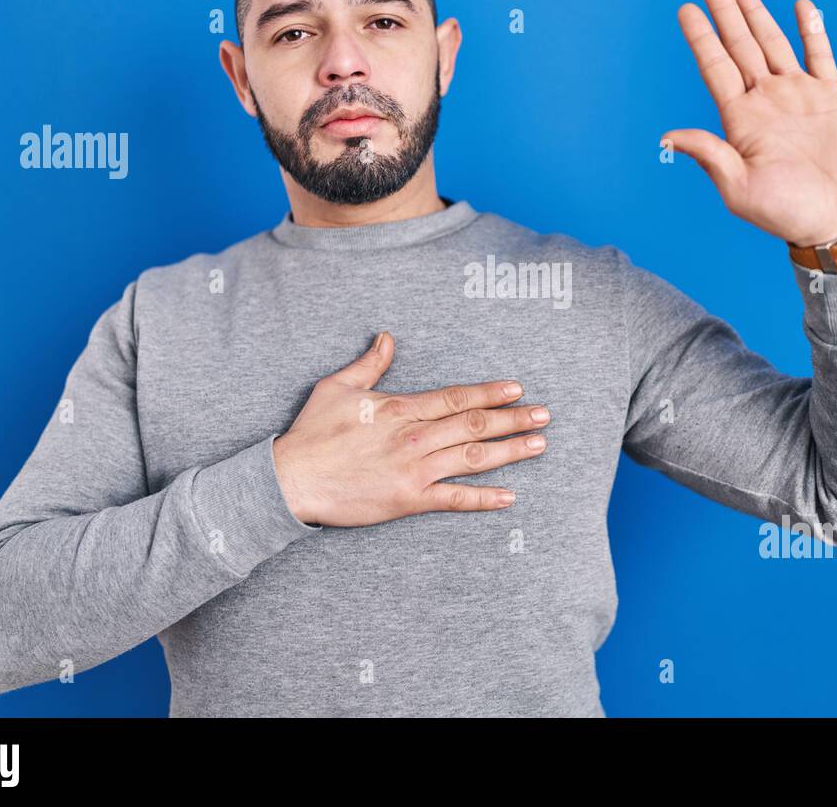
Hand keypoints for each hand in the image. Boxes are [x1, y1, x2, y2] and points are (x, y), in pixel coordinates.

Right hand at [271, 331, 549, 526]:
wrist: (292, 479)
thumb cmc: (312, 433)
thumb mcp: (337, 387)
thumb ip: (369, 363)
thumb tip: (387, 337)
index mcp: (402, 408)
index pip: (457, 397)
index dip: (490, 393)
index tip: (516, 388)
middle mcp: (415, 437)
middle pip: (475, 425)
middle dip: (513, 419)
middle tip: (545, 415)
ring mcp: (415, 469)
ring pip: (473, 458)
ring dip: (510, 452)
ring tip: (539, 445)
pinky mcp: (409, 498)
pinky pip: (454, 498)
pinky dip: (483, 498)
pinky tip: (510, 496)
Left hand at [661, 0, 836, 246]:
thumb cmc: (787, 213)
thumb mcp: (739, 188)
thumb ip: (709, 154)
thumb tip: (667, 137)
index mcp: (741, 120)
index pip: (715, 67)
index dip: (701, 37)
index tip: (686, 8)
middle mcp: (766, 101)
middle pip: (739, 45)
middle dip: (724, 10)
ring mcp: (799, 96)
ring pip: (773, 42)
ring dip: (756, 12)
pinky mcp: (832, 98)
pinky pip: (821, 55)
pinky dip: (812, 29)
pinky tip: (800, 5)